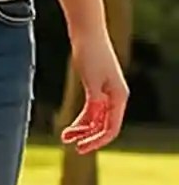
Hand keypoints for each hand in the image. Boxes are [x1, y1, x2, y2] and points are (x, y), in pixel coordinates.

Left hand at [61, 31, 129, 154]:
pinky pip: (91, 111)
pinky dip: (81, 121)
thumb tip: (93, 119)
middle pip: (105, 126)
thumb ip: (95, 102)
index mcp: (119, 97)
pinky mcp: (96, 90)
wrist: (87, 36)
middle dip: (89, 138)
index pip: (111, 127)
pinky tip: (69, 128)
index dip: (97, 141)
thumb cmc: (91, 56)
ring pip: (96, 120)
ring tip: (64, 137)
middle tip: (72, 147)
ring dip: (82, 130)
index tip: (80, 148)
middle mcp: (116, 98)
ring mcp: (107, 94)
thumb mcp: (92, 82)